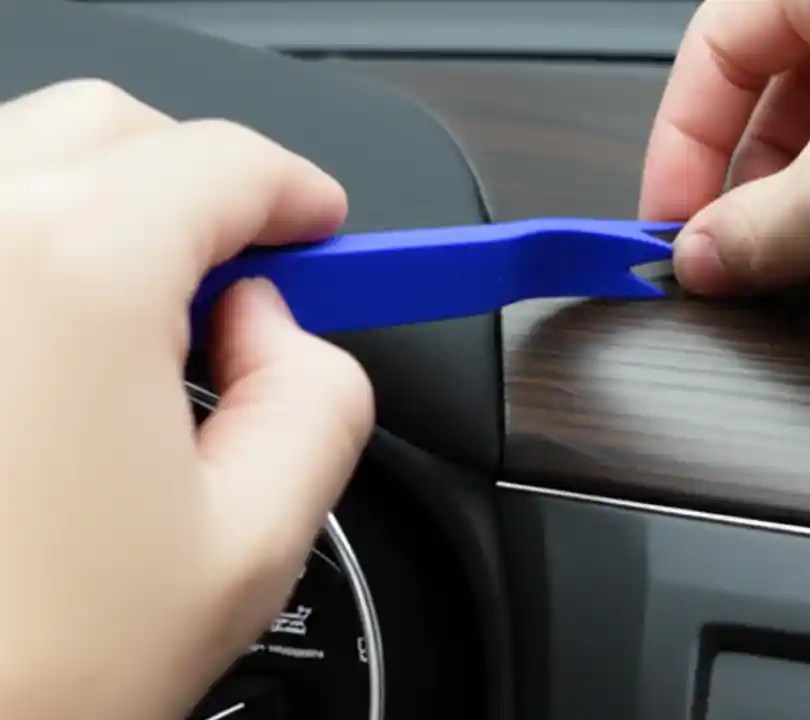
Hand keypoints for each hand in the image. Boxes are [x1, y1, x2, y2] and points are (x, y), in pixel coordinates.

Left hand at [0, 80, 373, 717]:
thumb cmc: (26, 671)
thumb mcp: (253, 543)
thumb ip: (321, 399)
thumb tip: (282, 333)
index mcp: (72, 279)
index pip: (222, 166)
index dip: (298, 194)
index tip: (321, 230)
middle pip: (112, 132)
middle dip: (202, 185)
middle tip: (245, 276)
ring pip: (21, 163)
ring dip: (106, 210)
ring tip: (142, 327)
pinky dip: (24, 252)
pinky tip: (45, 349)